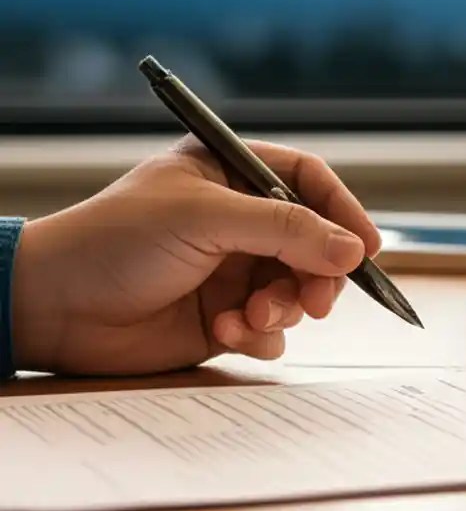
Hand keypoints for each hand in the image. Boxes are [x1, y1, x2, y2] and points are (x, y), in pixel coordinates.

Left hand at [11, 137, 380, 375]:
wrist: (52, 308)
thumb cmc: (115, 241)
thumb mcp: (207, 219)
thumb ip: (286, 230)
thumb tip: (354, 250)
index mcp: (229, 174)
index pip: (308, 181)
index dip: (343, 210)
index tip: (367, 247)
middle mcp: (236, 221)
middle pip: (313, 242)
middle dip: (317, 273)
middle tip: (314, 300)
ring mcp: (231, 270)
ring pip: (296, 289)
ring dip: (283, 307)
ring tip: (251, 317)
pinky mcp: (222, 317)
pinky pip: (270, 329)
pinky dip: (259, 335)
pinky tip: (224, 332)